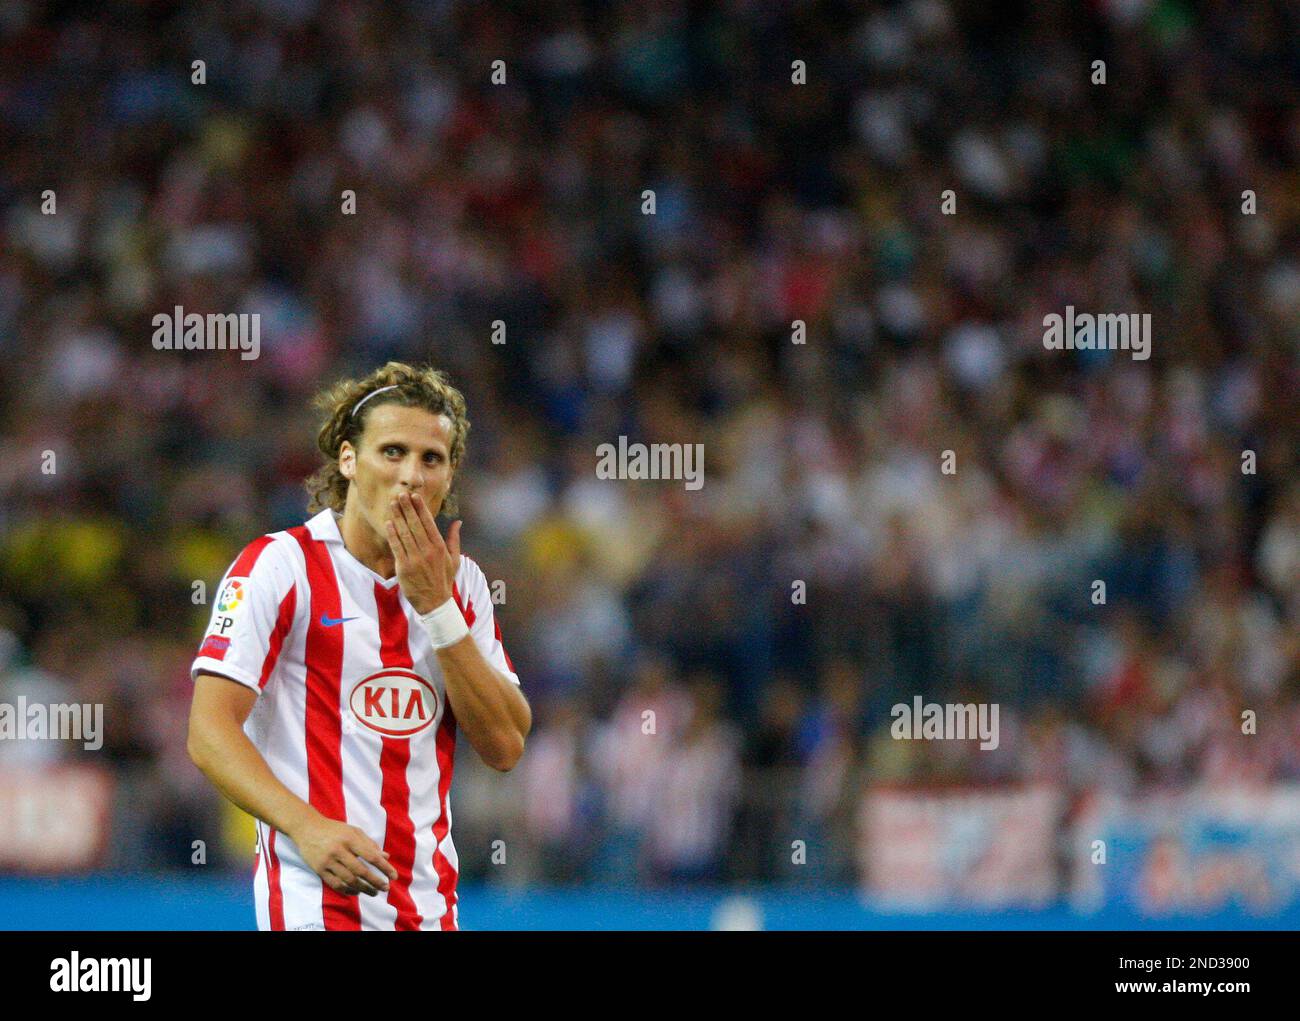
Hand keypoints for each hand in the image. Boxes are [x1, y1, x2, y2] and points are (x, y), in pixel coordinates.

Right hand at [291, 811, 397, 896]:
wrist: (307, 828)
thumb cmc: (334, 829)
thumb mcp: (353, 831)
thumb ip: (369, 844)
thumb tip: (386, 857)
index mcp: (350, 838)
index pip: (371, 856)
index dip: (384, 867)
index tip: (394, 876)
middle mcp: (339, 850)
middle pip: (360, 871)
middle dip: (375, 881)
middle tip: (385, 888)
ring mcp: (328, 861)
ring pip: (348, 880)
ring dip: (363, 888)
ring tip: (373, 892)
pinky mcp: (319, 869)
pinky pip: (335, 884)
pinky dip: (348, 890)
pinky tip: (356, 892)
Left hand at [387, 492, 460, 614]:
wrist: (435, 603)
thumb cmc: (444, 580)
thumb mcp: (454, 560)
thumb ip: (454, 539)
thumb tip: (458, 522)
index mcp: (440, 547)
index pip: (429, 523)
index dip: (420, 508)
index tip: (414, 496)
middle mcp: (428, 550)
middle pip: (415, 524)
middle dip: (407, 508)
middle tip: (400, 495)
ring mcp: (415, 558)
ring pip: (405, 533)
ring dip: (398, 517)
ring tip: (393, 504)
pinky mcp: (404, 567)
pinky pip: (397, 547)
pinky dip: (392, 534)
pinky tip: (389, 523)